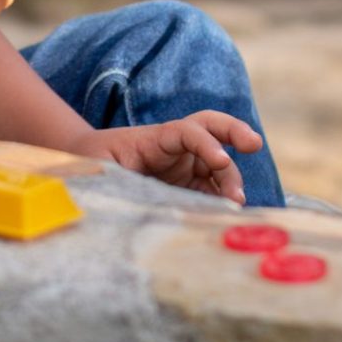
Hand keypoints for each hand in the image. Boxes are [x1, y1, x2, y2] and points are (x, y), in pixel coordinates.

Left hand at [71, 111, 262, 204]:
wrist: (87, 163)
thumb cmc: (93, 161)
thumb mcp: (98, 166)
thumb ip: (117, 177)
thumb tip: (137, 199)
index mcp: (153, 138)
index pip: (185, 131)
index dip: (204, 142)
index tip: (219, 160)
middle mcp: (174, 148)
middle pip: (210, 128)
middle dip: (234, 130)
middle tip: (254, 144)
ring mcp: (184, 165)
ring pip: (218, 164)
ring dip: (231, 180)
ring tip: (236, 204)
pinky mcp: (189, 185)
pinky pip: (213, 189)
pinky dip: (225, 199)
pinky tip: (228, 214)